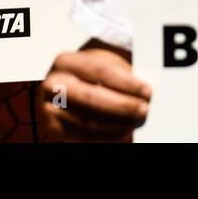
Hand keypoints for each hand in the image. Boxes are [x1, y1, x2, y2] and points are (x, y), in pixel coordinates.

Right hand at [37, 45, 151, 141]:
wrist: (65, 90)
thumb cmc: (90, 77)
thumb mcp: (102, 67)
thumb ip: (120, 75)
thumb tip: (143, 90)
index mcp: (66, 61)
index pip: (100, 71)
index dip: (126, 83)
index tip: (146, 91)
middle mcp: (53, 84)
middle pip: (91, 97)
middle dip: (122, 105)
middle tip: (144, 109)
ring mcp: (50, 108)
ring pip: (88, 120)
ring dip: (118, 123)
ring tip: (137, 121)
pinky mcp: (54, 129)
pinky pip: (84, 137)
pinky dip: (108, 136)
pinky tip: (124, 131)